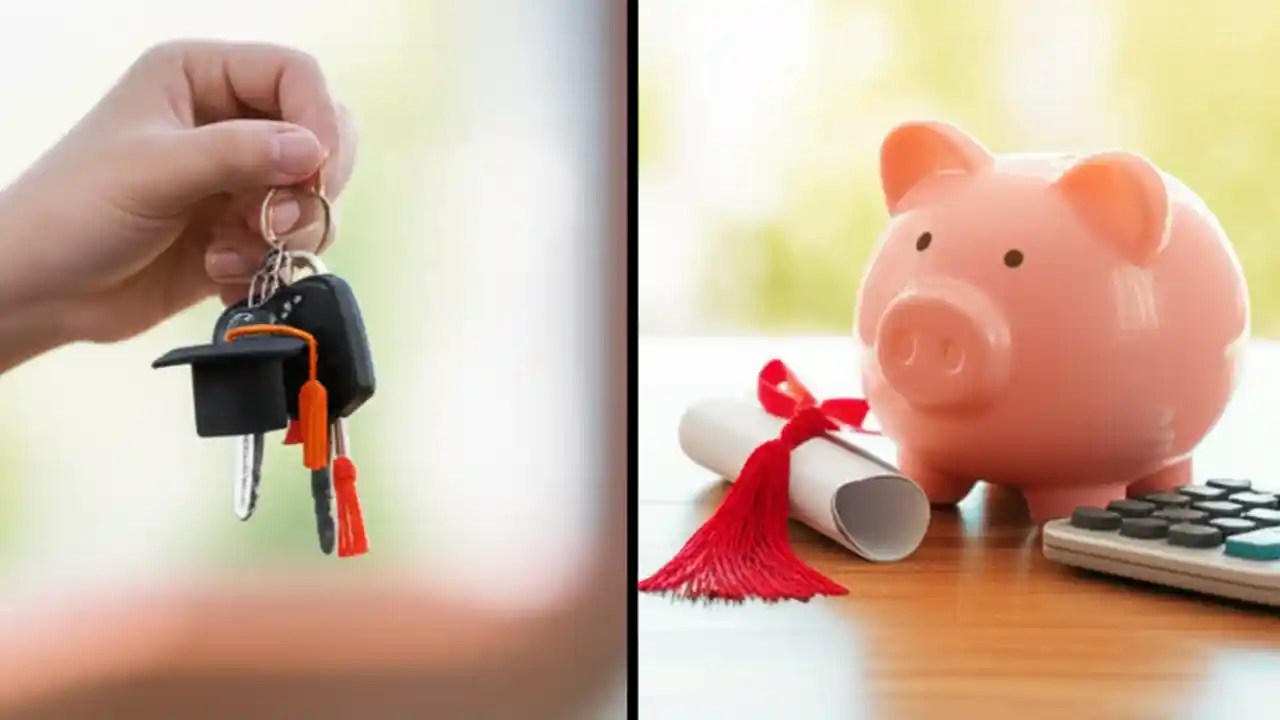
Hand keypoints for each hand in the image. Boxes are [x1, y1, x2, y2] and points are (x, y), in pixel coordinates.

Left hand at [0, 40, 357, 365]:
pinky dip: (270, 261)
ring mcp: (238, 179)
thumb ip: (239, 154)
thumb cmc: (74, 212)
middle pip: (321, 134)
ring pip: (314, 195)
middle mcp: (226, 121)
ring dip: (287, 231)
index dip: (317, 118)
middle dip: (311, 184)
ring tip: (231, 251)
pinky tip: (220, 270)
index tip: (316, 172)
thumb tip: (316, 152)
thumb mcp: (155, 170)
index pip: (294, 74)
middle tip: (279, 219)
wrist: (44, 291)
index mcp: (198, 77)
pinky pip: (295, 241)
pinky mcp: (243, 231)